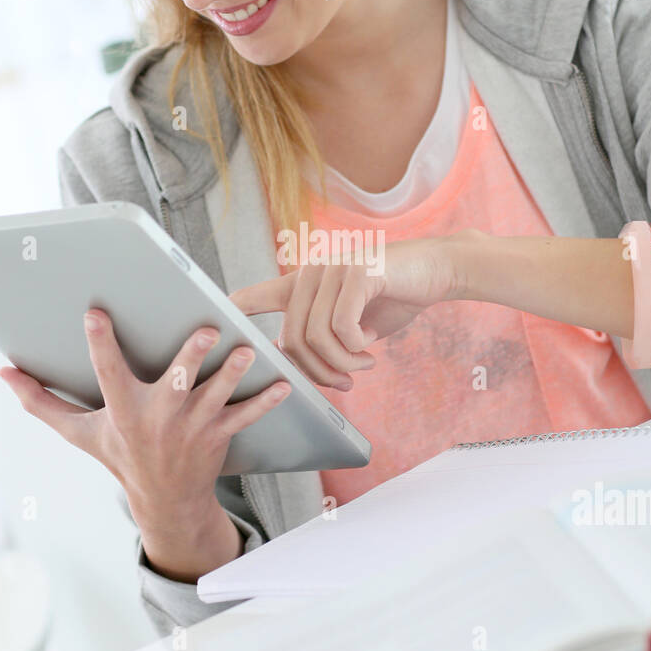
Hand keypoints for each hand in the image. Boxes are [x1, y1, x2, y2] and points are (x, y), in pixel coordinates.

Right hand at [0, 309, 290, 562]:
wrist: (165, 500)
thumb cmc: (120, 456)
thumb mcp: (80, 433)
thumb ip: (41, 402)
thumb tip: (3, 372)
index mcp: (124, 411)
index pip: (108, 373)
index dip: (100, 343)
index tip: (96, 313)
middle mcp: (160, 419)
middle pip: (178, 384)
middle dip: (193, 358)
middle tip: (206, 331)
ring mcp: (193, 427)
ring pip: (218, 396)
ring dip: (234, 373)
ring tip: (248, 351)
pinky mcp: (220, 434)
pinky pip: (247, 416)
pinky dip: (266, 401)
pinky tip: (285, 383)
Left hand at [229, 233, 469, 388]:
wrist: (438, 270)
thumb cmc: (394, 296)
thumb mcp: (353, 322)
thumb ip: (323, 337)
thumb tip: (297, 364)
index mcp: (304, 282)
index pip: (255, 296)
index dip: (232, 314)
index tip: (212, 331)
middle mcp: (311, 271)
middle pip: (291, 338)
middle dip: (316, 371)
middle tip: (344, 382)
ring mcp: (331, 268)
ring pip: (315, 336)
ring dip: (340, 363)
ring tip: (362, 365)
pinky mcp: (356, 272)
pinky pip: (341, 327)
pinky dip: (355, 348)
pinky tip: (371, 349)